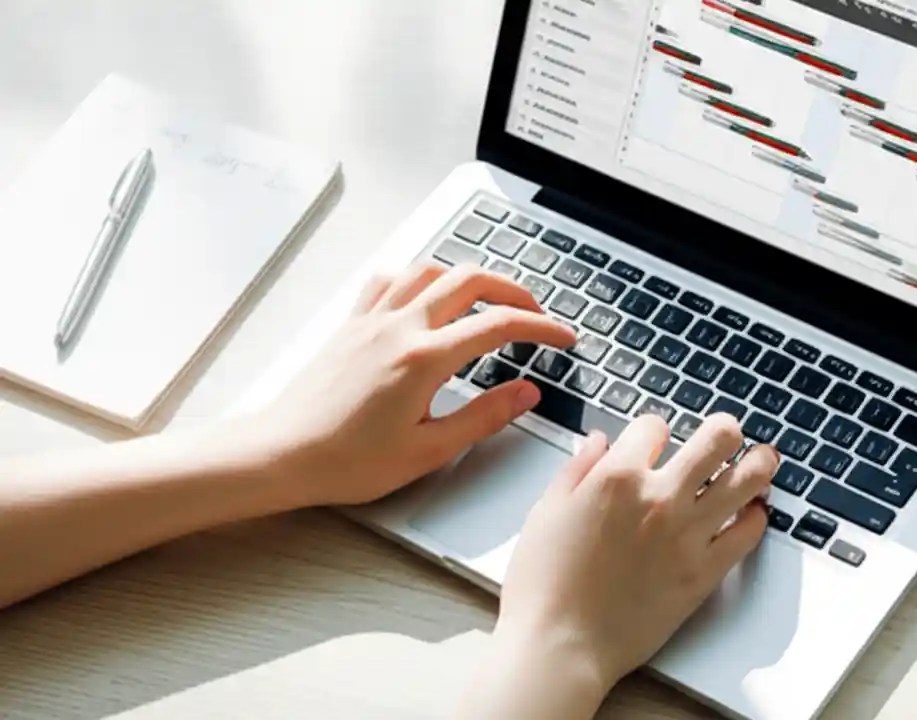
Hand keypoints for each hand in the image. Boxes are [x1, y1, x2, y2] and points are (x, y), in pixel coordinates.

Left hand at [251, 263, 575, 507]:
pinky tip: (428, 296)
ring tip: (490, 299)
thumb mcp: (428, 451)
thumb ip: (484, 417)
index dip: (542, 328)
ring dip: (469, 277)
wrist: (280, 454)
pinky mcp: (351, 324)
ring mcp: (372, 320)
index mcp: (424, 359)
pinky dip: (420, 278)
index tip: (564, 338)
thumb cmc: (346, 461)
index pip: (499, 326)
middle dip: (514, 291)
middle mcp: (399, 327)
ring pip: (431, 269)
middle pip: (471, 280)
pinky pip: (391, 280)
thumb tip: (526, 392)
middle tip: (536, 315)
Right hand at [492, 414, 779, 705]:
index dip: (653, 430)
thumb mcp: (546, 512)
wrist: (560, 646)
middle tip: (726, 435)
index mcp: (616, 477)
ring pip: (747, 479)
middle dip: (724, 430)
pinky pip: (749, 533)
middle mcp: (659, 498)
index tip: (654, 441)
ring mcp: (687, 535)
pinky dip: (756, 518)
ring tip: (760, 460)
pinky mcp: (704, 573)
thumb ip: (577, 469)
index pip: (654, 425)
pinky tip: (751, 513)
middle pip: (718, 438)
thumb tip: (599, 441)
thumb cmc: (544, 586)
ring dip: (758, 463)